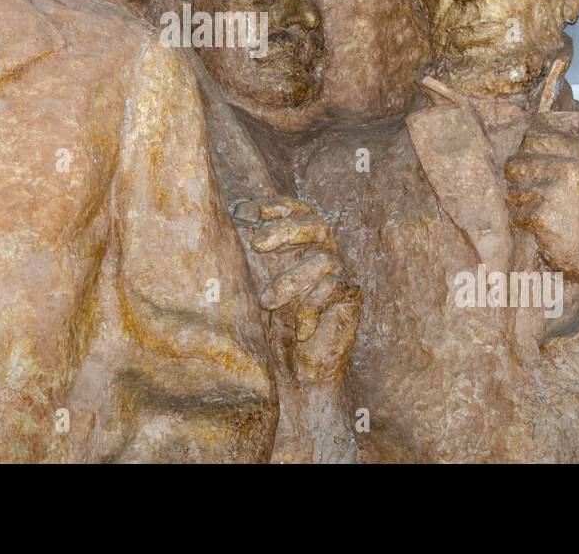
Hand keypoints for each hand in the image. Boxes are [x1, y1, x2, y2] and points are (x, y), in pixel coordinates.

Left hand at [233, 197, 360, 384]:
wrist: (297, 373)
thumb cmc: (272, 328)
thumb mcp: (253, 288)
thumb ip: (247, 259)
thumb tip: (226, 224)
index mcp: (301, 244)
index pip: (295, 210)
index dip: (274, 205)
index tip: (245, 212)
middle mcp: (323, 252)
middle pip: (315, 222)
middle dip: (285, 229)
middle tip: (257, 245)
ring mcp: (341, 273)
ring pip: (323, 257)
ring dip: (291, 279)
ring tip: (267, 302)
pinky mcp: (352, 296)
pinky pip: (333, 286)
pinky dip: (310, 307)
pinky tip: (300, 329)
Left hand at [504, 128, 578, 287]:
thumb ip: (571, 154)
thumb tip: (532, 138)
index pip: (534, 136)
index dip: (527, 151)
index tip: (531, 164)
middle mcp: (571, 168)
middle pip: (517, 162)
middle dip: (518, 179)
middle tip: (531, 194)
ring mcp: (555, 192)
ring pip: (513, 189)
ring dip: (520, 203)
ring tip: (539, 213)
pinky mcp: (543, 216)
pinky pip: (516, 213)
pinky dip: (522, 223)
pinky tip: (540, 229)